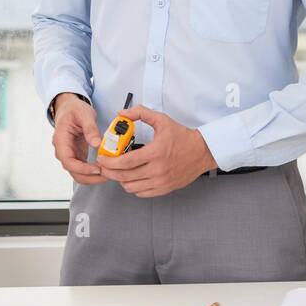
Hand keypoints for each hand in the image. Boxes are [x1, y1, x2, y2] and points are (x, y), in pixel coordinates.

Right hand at [51, 92, 105, 184]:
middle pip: (74, 171)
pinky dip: (94, 172)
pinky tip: (105, 170)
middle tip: (107, 174)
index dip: (82, 169)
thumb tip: (96, 143)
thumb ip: (90, 128)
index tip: (97, 169)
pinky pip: (84, 169)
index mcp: (61, 140)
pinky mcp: (77, 156)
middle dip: (90, 177)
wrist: (69, 108)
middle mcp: (63, 150)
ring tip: (108, 173)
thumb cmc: (74, 110)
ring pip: (79, 174)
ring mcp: (70, 154)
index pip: (68, 161)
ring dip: (93, 177)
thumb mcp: (84, 114)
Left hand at [95, 104, 216, 196]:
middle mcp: (158, 170)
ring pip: (131, 187)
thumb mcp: (162, 120)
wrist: (202, 152)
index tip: (102, 158)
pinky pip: (142, 192)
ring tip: (118, 171)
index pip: (126, 162)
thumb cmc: (183, 137)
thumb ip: (140, 113)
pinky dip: (132, 186)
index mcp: (156, 153)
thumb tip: (122, 113)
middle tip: (104, 166)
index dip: (110, 162)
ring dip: (120, 179)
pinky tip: (132, 177)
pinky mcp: (165, 188)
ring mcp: (161, 181)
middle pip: (124, 176)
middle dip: (109, 172)